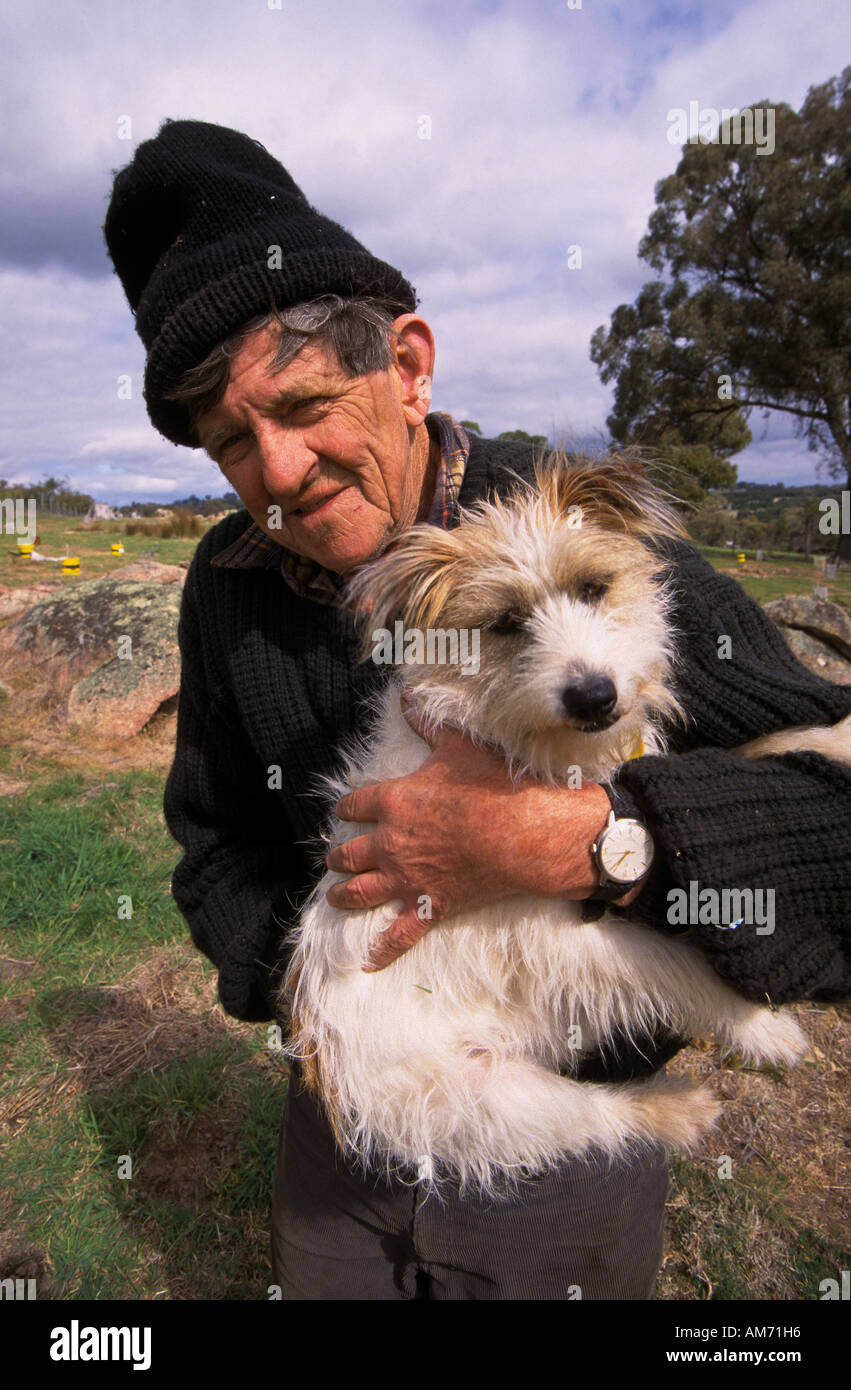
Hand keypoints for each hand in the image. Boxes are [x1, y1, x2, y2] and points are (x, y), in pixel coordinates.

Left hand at [324, 693, 631, 970]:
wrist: (529, 833)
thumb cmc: (495, 785)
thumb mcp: (458, 744)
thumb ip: (428, 722)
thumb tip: (406, 694)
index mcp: (394, 801)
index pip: (354, 805)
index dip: (347, 809)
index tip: (344, 811)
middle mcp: (391, 842)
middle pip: (349, 852)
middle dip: (339, 855)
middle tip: (335, 857)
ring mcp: (408, 878)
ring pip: (361, 891)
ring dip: (344, 894)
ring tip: (336, 896)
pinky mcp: (430, 905)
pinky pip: (399, 934)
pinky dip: (382, 949)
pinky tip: (368, 961)